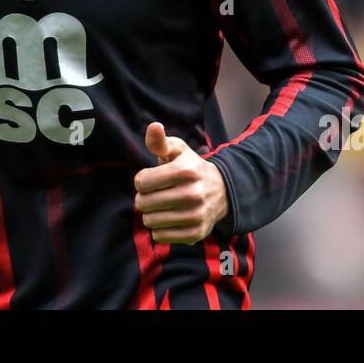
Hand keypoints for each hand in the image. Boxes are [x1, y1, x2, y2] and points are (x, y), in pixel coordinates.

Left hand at [133, 121, 229, 244]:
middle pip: (143, 202)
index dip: (142, 180)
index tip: (150, 179)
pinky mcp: (195, 234)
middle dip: (144, 198)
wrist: (222, 192)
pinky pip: (160, 236)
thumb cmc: (191, 168)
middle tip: (154, 195)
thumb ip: (160, 141)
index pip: (141, 182)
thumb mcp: (178, 151)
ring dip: (151, 214)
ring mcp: (195, 216)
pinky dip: (159, 229)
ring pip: (150, 221)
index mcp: (185, 170)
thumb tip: (153, 126)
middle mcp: (192, 193)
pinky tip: (169, 219)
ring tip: (161, 207)